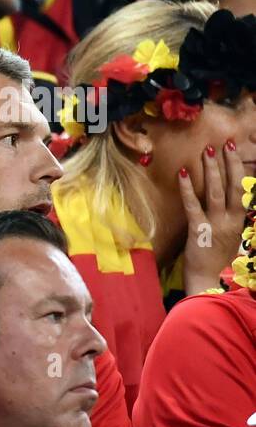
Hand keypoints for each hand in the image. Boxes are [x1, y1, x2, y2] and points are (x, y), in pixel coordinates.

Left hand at [178, 141, 245, 294]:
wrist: (211, 284)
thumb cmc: (220, 262)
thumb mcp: (232, 237)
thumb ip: (231, 219)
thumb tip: (229, 201)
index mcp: (241, 221)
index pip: (244, 189)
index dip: (240, 169)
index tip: (235, 152)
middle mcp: (233, 220)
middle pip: (234, 186)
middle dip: (230, 163)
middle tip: (225, 143)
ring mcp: (216, 225)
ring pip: (216, 192)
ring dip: (212, 170)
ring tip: (208, 151)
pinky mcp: (199, 231)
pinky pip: (193, 205)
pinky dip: (187, 188)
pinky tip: (182, 173)